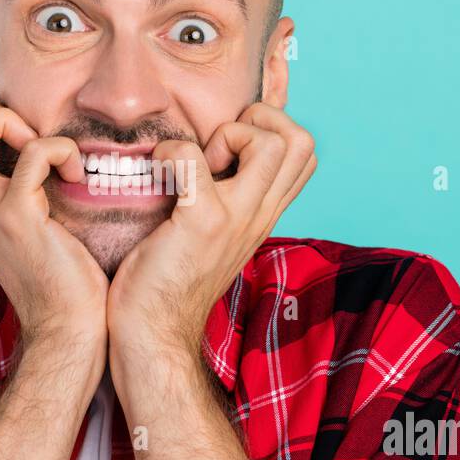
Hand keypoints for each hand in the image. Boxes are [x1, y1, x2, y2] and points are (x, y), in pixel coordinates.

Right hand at [0, 93, 108, 360]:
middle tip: (23, 134)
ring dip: (5, 121)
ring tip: (41, 149)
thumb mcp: (28, 225)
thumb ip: (19, 191)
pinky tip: (77, 174)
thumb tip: (38, 153)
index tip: (15, 135)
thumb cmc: (61, 276)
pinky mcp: (20, 219)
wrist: (69, 326)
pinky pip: (30, 156)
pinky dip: (59, 149)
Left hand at [106, 102, 316, 369]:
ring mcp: (236, 219)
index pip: (305, 153)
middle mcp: (260, 215)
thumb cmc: (167, 282)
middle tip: (217, 149)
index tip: (227, 148)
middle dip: (260, 122)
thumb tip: (209, 160)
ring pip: (273, 144)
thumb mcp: (211, 233)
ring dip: (230, 135)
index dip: (272, 128)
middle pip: (303, 142)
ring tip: (199, 163)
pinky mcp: (201, 223)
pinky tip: (158, 171)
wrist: (154, 337)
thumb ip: (222, 198)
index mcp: (264, 214)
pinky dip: (173, 152)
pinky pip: (194, 160)